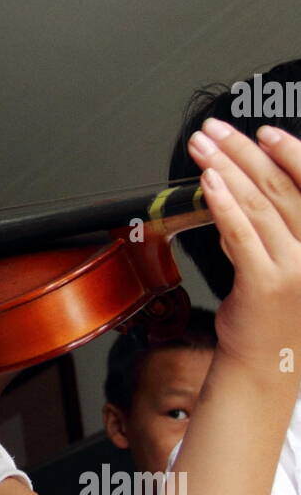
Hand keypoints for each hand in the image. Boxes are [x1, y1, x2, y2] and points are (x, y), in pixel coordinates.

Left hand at [187, 121, 300, 378]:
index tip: (263, 132)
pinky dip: (223, 203)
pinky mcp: (265, 284)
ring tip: (202, 148)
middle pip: (280, 187)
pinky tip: (208, 182)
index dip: (290, 152)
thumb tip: (244, 184)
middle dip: (243, 151)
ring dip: (225, 168)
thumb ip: (273, 226)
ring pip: (257, 205)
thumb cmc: (275, 315)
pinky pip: (240, 234)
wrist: (268, 365)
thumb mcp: (288, 262)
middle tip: (215, 130)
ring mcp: (295, 268)